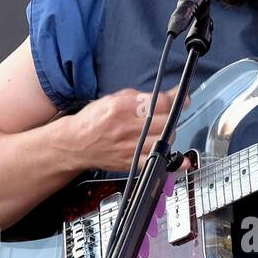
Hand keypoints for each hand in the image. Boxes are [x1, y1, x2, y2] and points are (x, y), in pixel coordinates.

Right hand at [69, 87, 190, 172]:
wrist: (75, 144)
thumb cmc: (94, 120)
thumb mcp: (114, 99)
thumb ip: (141, 96)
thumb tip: (169, 95)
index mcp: (123, 107)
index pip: (160, 102)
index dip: (175, 100)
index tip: (182, 98)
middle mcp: (128, 127)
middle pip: (165, 121)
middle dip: (171, 117)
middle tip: (169, 115)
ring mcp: (130, 147)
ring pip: (164, 140)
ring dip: (169, 134)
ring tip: (163, 131)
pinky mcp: (131, 162)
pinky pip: (157, 162)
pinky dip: (172, 162)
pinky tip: (180, 160)